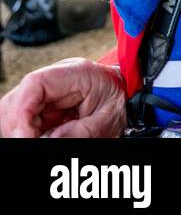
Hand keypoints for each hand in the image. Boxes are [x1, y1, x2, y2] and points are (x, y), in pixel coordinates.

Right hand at [0, 58, 127, 137]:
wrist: (132, 96)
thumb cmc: (124, 102)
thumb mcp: (109, 119)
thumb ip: (81, 131)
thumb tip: (49, 141)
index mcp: (77, 73)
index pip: (35, 83)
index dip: (23, 109)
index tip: (26, 134)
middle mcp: (57, 77)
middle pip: (18, 98)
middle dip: (19, 124)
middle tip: (33, 140)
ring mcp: (49, 91)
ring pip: (15, 110)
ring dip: (21, 129)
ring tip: (38, 138)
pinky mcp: (45, 105)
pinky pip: (24, 119)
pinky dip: (27, 131)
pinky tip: (40, 136)